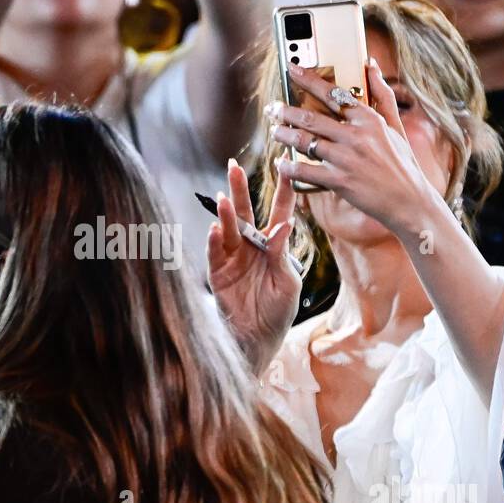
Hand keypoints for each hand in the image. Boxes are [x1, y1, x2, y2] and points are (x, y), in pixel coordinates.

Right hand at [207, 158, 299, 373]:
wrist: (259, 338)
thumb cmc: (279, 310)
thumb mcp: (289, 282)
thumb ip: (281, 253)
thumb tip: (283, 225)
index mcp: (273, 245)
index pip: (279, 211)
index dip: (283, 189)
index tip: (284, 164)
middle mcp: (251, 246)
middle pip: (245, 212)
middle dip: (239, 189)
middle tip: (233, 166)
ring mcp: (232, 258)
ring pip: (228, 229)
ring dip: (226, 214)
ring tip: (224, 198)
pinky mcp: (218, 273)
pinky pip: (214, 254)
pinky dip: (214, 242)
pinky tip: (215, 230)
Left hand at [269, 59, 442, 234]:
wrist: (410, 202)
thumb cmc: (402, 164)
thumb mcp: (395, 126)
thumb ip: (382, 95)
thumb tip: (371, 65)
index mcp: (369, 119)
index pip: (334, 93)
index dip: (309, 80)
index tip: (292, 69)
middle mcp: (356, 136)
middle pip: (311, 117)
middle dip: (286, 111)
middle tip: (272, 108)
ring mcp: (347, 159)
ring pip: (304, 141)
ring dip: (283, 135)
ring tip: (274, 132)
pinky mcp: (340, 181)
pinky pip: (306, 171)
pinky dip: (289, 167)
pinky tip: (281, 164)